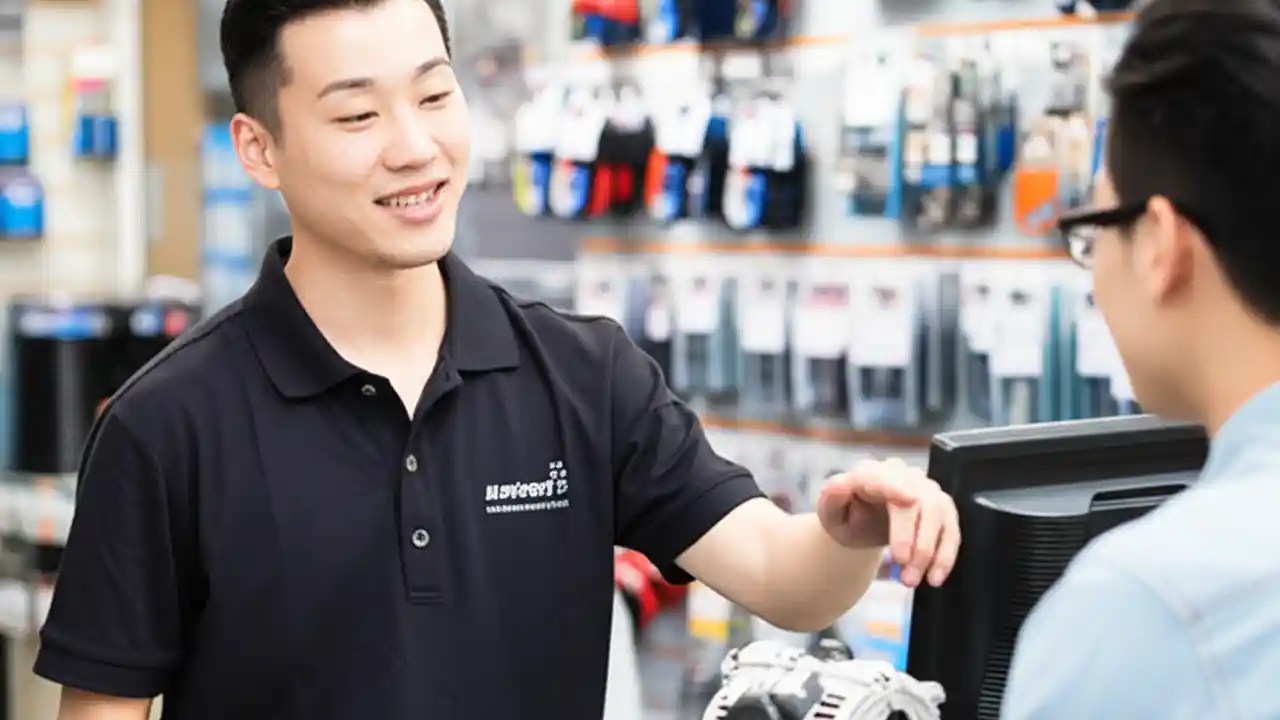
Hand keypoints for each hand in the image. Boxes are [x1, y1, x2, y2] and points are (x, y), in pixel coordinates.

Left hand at [817, 458, 959, 588]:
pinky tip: (934, 577)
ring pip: (938, 515)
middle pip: (917, 501)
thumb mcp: (830, 510)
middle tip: (904, 576)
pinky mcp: (942, 507)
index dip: (896, 486)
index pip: (884, 477)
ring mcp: (925, 489)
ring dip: (929, 553)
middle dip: (914, 541)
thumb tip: (840, 483)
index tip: (908, 500)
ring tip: (911, 581)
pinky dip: (945, 556)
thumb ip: (832, 496)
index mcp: (870, 472)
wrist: (860, 524)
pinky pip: (951, 530)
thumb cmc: (845, 515)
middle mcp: (902, 474)